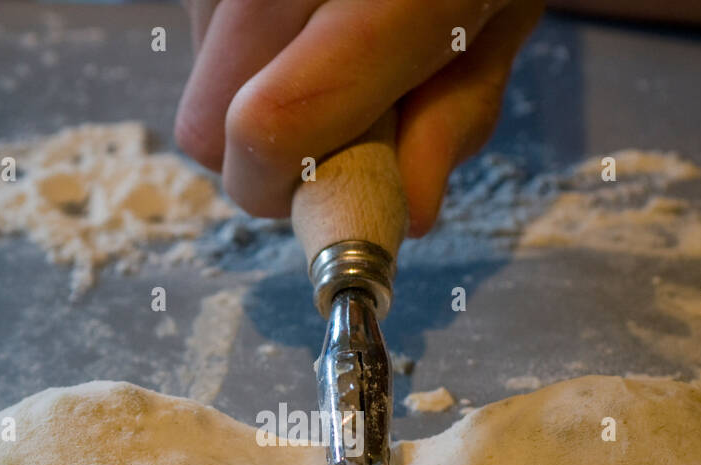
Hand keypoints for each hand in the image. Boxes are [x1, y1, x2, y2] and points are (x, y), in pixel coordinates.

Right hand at [175, 0, 542, 236]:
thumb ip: (455, 115)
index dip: (281, 192)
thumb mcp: (501, 10)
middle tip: (333, 121)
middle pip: (204, 125)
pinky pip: (201, 18)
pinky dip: (248, 33)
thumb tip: (409, 210)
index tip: (311, 200)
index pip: (270, 128)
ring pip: (199, 73)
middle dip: (260, 154)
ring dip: (255, 84)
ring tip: (338, 27)